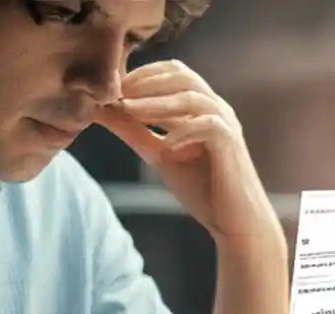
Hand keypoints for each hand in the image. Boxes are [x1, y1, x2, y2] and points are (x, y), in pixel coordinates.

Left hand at [94, 60, 281, 248]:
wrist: (233, 220)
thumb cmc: (201, 188)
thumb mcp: (158, 154)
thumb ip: (133, 131)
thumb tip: (101, 110)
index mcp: (198, 107)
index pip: (172, 72)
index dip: (141, 74)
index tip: (111, 86)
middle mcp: (213, 108)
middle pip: (182, 75)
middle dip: (146, 81)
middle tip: (117, 91)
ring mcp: (225, 123)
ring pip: (192, 96)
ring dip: (157, 101)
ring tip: (129, 109)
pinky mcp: (231, 143)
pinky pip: (208, 126)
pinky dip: (183, 131)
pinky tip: (164, 146)